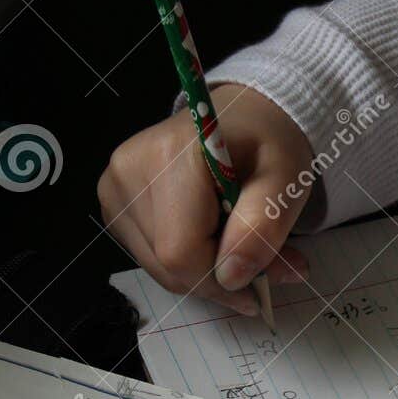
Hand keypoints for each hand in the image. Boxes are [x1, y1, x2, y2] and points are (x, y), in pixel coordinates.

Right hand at [98, 84, 314, 314]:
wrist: (243, 115)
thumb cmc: (267, 143)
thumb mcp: (285, 180)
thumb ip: (263, 228)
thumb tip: (232, 279)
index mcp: (169, 155)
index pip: (181, 250)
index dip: (220, 278)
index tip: (261, 282)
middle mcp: (128, 170)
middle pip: (166, 263)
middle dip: (218, 277)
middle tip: (265, 268)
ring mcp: (113, 185)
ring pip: (157, 265)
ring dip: (204, 272)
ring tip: (239, 245)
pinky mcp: (112, 200)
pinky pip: (148, 254)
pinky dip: (185, 259)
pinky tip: (209, 235)